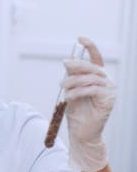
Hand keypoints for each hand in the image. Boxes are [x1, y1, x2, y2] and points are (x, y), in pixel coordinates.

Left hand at [62, 36, 115, 171]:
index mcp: (97, 77)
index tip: (79, 38)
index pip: (96, 59)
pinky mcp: (108, 100)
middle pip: (92, 67)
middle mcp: (106, 81)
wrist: (81, 133)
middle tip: (64, 66)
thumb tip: (67, 62)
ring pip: (91, 78)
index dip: (90, 47)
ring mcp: (109, 90)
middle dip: (77, 65)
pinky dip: (78, 92)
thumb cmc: (76, 114)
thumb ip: (72, 78)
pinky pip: (92, 90)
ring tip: (62, 88)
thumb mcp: (71, 91)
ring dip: (74, 81)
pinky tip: (69, 97)